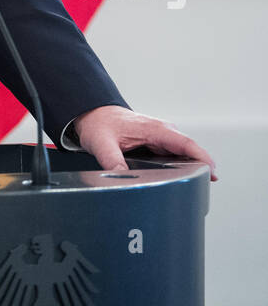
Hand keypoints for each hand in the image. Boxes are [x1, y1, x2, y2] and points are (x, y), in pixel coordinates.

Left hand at [73, 105, 217, 181]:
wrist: (94, 114)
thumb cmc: (100, 124)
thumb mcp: (102, 144)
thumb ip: (112, 161)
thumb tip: (122, 178)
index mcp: (155, 129)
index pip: (185, 143)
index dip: (201, 158)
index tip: (212, 173)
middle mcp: (162, 133)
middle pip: (189, 152)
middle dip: (199, 169)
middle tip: (203, 190)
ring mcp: (162, 139)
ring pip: (183, 156)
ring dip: (191, 170)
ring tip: (195, 190)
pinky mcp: (158, 146)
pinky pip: (175, 158)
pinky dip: (181, 169)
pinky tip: (182, 183)